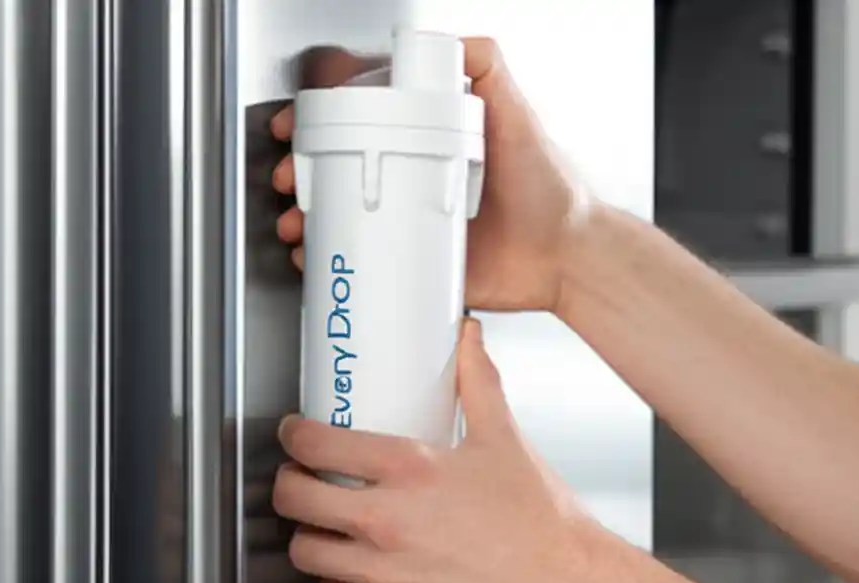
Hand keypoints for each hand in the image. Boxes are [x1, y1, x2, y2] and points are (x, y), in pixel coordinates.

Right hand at [270, 38, 589, 312]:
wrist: (567, 257)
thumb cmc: (550, 190)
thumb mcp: (519, 118)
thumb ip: (490, 72)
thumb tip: (455, 40)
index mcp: (430, 142)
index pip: (364, 125)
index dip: (322, 126)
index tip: (297, 129)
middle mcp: (416, 181)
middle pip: (342, 172)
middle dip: (304, 175)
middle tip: (292, 180)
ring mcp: (412, 225)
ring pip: (343, 219)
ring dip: (307, 221)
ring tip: (298, 226)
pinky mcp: (416, 265)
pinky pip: (364, 263)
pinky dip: (331, 260)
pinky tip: (314, 257)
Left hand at [272, 319, 636, 582]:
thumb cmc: (542, 525)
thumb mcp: (506, 441)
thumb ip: (479, 383)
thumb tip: (468, 339)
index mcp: (411, 470)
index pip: (317, 445)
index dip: (294, 436)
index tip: (295, 435)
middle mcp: (389, 521)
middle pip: (294, 498)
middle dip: (289, 485)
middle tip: (299, 480)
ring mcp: (386, 572)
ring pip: (305, 552)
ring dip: (307, 535)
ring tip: (322, 525)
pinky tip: (348, 571)